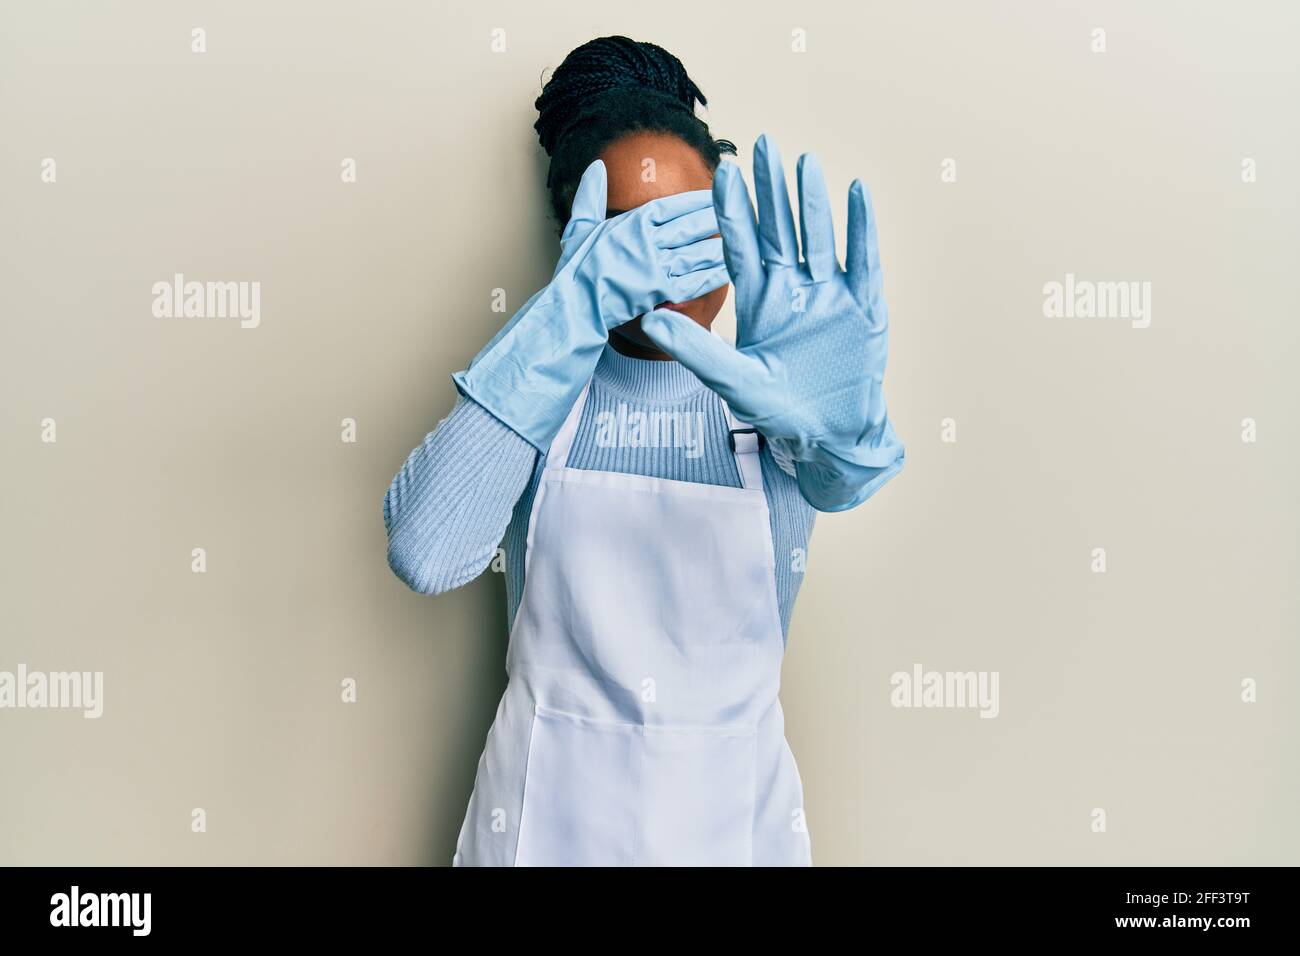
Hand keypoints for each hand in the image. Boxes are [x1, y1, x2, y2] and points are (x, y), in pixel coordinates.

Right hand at [453, 160, 727, 450]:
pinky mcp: (656, 293)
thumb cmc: (573, 277)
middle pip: (689, 224)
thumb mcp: (578, 230)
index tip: (719, 194)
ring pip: (696, 250)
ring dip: (725, 243)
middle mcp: (641, 242)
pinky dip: (713, 272)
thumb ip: (589, 198)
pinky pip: (692, 280)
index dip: (696, 200)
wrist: (568, 315)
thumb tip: (595, 167)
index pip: (670, 207)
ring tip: (750, 237)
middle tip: (748, 209)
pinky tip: (735, 267)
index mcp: (627, 225)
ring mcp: (650, 267)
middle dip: (719, 216)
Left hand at [640, 135, 903, 510]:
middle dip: (771, 188)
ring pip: (818, 236)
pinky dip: (861, 226)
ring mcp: (829, 293)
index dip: (733, 210)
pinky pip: (863, 259)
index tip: (722, 171)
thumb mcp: (733, 380)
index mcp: (759, 300)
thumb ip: (696, 349)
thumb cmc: (778, 410)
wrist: (828, 435)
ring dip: (812, 200)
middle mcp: (792, 289)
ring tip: (805, 161)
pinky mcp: (863, 305)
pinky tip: (856, 192)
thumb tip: (649, 321)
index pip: (742, 245)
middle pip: (780, 229)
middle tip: (761, 143)